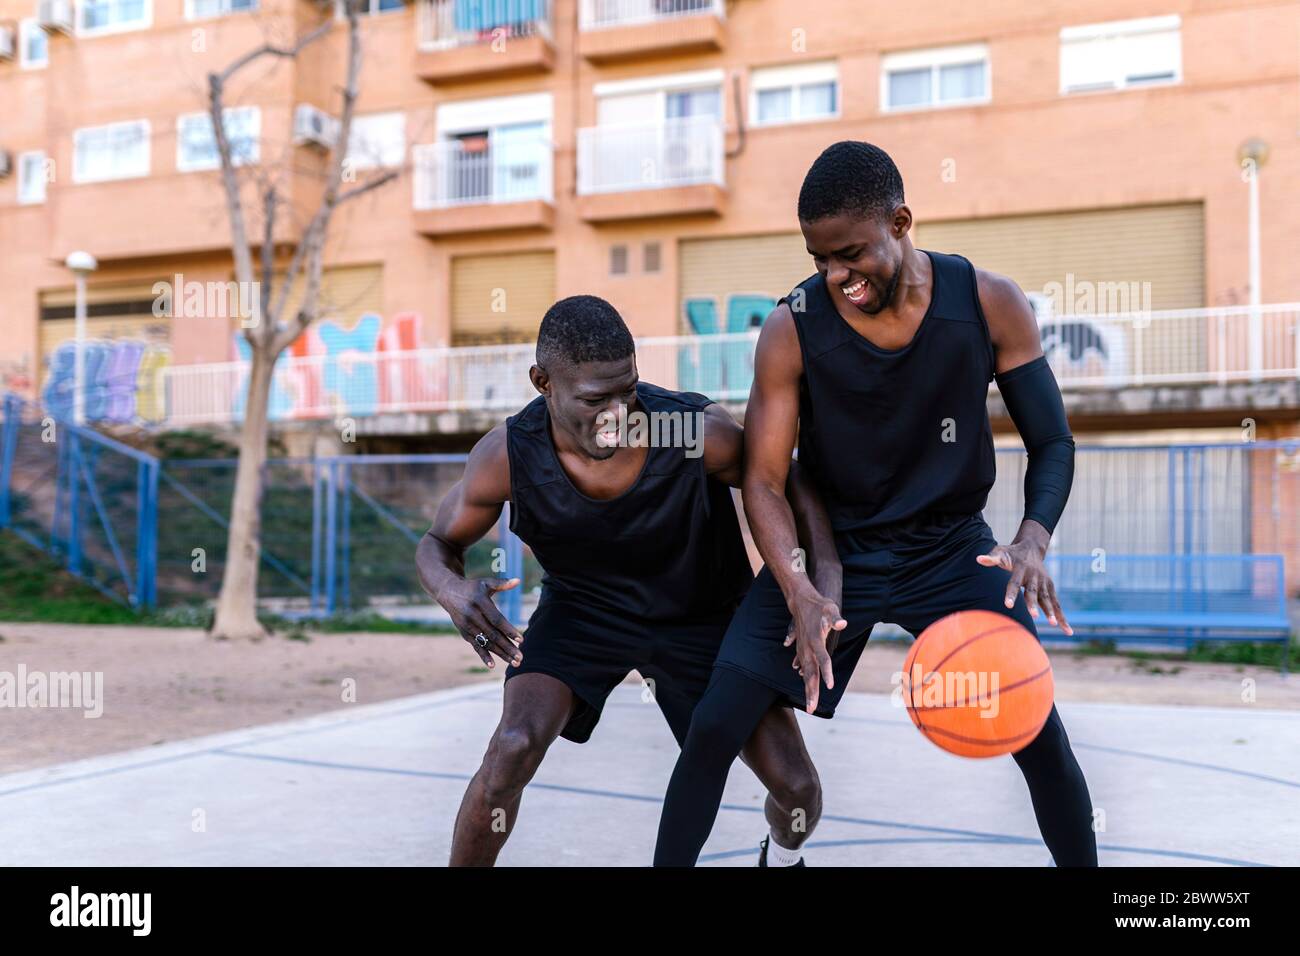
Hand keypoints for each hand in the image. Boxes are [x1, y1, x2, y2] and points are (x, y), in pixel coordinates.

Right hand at [439, 577, 523, 667]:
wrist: (448, 592)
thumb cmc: (472, 587)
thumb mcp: (486, 583)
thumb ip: (501, 583)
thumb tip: (518, 581)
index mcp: (479, 603)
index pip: (497, 620)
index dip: (509, 630)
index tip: (521, 640)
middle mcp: (472, 616)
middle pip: (493, 635)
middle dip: (507, 647)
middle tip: (520, 658)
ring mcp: (467, 626)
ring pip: (486, 642)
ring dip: (500, 654)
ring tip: (514, 662)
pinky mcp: (464, 633)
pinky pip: (475, 646)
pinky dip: (483, 655)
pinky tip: (492, 665)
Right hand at [782, 586, 846, 713]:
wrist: (801, 600)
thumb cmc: (819, 605)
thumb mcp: (829, 608)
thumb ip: (835, 617)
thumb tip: (842, 623)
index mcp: (815, 641)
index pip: (823, 659)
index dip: (826, 672)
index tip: (829, 686)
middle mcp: (807, 648)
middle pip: (810, 673)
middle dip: (811, 692)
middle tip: (811, 710)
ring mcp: (803, 649)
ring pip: (805, 673)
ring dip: (807, 689)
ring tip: (809, 706)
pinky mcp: (802, 649)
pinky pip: (803, 667)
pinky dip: (805, 678)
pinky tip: (805, 685)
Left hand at [976, 541, 1071, 635]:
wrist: (1031, 548)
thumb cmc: (1011, 554)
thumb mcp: (1001, 552)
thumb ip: (991, 558)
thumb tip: (978, 559)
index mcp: (1021, 569)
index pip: (1014, 583)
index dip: (1011, 594)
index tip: (1008, 605)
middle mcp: (1035, 576)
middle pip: (1034, 592)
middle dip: (1034, 604)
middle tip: (1034, 616)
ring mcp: (1045, 582)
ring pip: (1048, 598)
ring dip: (1051, 611)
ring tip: (1054, 624)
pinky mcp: (1050, 588)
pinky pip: (1057, 604)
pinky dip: (1062, 617)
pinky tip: (1067, 631)